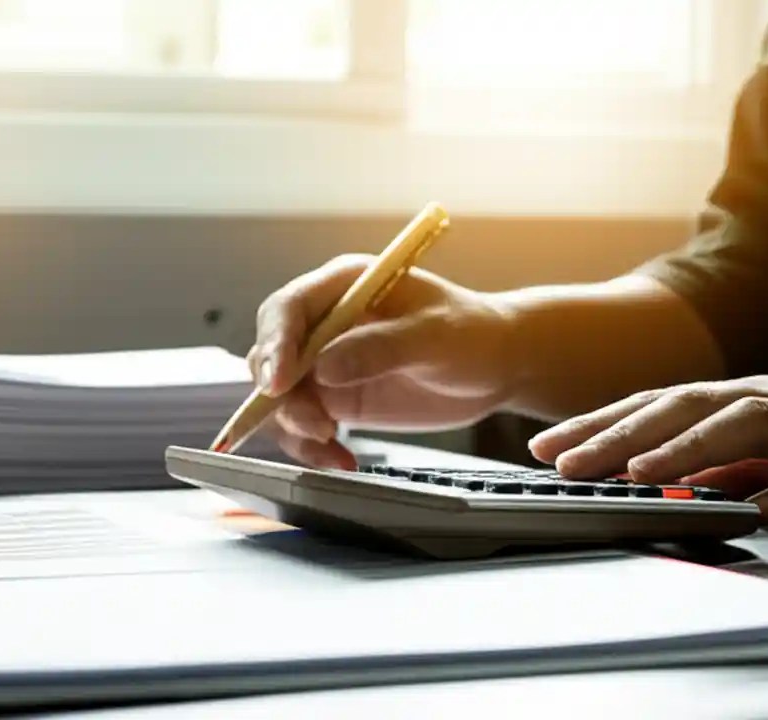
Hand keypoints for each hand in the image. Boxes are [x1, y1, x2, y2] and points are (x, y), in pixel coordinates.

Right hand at [248, 254, 516, 469]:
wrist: (496, 367)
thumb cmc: (470, 334)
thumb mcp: (433, 336)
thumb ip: (379, 349)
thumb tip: (323, 369)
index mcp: (343, 287)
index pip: (288, 309)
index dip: (275, 344)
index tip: (279, 383)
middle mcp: (325, 322)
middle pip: (271, 354)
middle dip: (280, 393)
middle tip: (315, 424)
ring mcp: (326, 362)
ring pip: (280, 396)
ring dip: (295, 425)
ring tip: (333, 445)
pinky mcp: (335, 398)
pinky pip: (303, 424)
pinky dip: (313, 447)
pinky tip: (344, 460)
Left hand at [528, 375, 767, 524]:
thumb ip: (732, 460)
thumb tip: (669, 477)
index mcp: (757, 399)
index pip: (663, 404)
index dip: (602, 423)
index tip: (545, 446)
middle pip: (690, 405)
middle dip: (621, 433)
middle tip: (565, 463)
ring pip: (752, 426)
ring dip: (688, 450)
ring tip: (638, 476)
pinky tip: (757, 511)